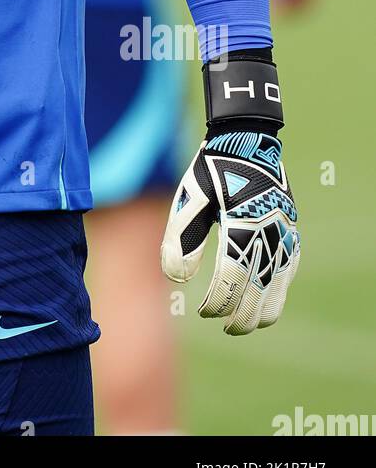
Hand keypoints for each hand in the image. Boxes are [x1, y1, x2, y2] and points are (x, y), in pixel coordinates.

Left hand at [161, 130, 299, 334]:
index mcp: (241, 225)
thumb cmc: (212, 170)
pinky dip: (278, 290)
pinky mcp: (291, 231)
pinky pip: (289, 271)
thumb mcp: (190, 198)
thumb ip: (181, 239)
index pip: (231, 280)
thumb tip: (175, 279)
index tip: (203, 312)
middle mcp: (269, 234)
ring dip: (263, 310)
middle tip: (225, 328)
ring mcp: (285, 234)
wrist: (245, 139)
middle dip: (242, 317)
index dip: (218, 302)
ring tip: (245, 322)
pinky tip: (263, 297)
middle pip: (259, 292)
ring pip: (279, 287)